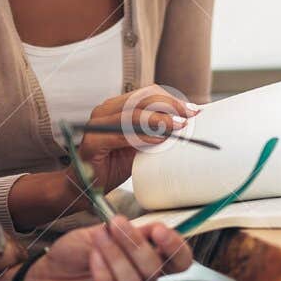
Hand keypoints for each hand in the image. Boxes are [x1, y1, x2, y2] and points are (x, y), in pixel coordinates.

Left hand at [18, 217, 192, 280]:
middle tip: (116, 224)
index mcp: (144, 263)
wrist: (39, 278)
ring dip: (115, 255)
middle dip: (136, 244)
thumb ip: (128, 230)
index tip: (159, 230)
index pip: (178, 261)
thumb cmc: (70, 258)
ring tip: (98, 237)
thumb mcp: (101, 232)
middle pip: (156, 271)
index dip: (176, 247)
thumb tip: (153, 224)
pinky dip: (103, 274)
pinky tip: (93, 258)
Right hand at [76, 86, 200, 189]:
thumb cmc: (115, 164)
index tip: (193, 110)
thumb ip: (157, 132)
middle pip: (141, 99)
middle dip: (169, 106)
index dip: (172, 100)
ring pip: (131, 114)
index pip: (148, 94)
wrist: (87, 186)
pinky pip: (120, 135)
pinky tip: (158, 140)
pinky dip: (142, 136)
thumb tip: (186, 123)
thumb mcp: (141, 145)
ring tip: (177, 126)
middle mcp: (105, 110)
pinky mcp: (91, 143)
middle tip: (188, 118)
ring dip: (158, 120)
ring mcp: (96, 125)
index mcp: (117, 106)